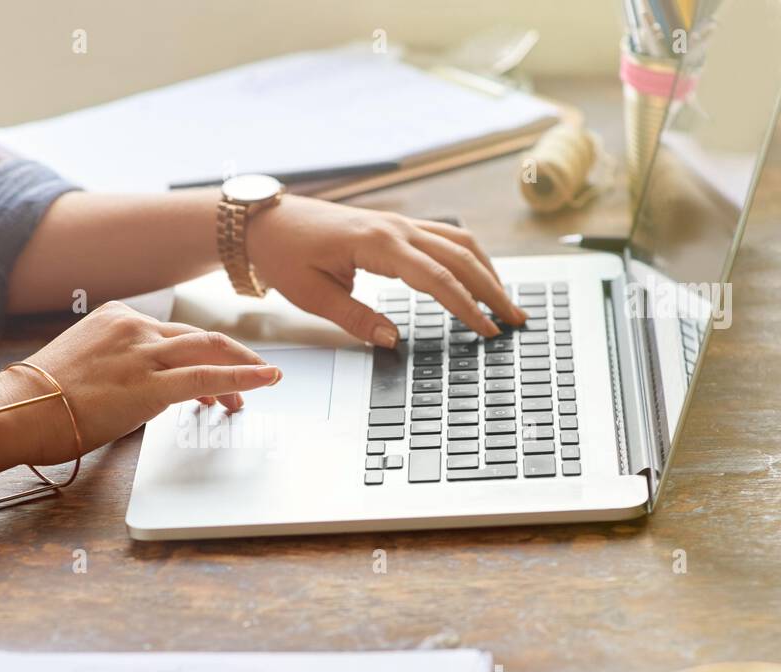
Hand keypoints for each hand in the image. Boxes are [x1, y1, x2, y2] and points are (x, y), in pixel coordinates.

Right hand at [0, 301, 280, 464]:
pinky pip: (208, 377)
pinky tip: (266, 380)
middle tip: (251, 380)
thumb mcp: (82, 366)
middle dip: (232, 360)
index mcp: (116, 318)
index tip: (212, 376)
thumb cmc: (40, 400)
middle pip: (199, 339)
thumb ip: (117, 366)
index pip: (173, 334)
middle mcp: (134, 328)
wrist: (19, 410)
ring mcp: (143, 353)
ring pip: (210, 351)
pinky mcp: (150, 384)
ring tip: (263, 385)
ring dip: (242, 369)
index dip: (201, 355)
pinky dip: (243, 377)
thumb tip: (138, 388)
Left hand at [246, 195, 526, 345]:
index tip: (487, 330)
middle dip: (493, 290)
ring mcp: (398, 223)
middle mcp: (396, 228)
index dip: (467, 307)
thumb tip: (392, 339)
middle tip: (516, 320)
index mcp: (378, 244)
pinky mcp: (395, 226)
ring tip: (505, 301)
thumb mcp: (312, 295)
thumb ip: (356, 319)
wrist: (264, 221)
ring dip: (487, 270)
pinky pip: (444, 237)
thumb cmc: (284, 254)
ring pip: (458, 242)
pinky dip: (468, 257)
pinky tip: (477, 276)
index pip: (436, 279)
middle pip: (461, 257)